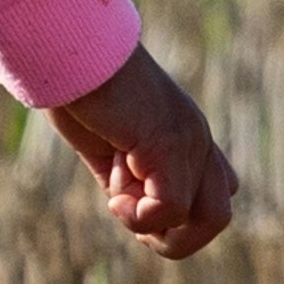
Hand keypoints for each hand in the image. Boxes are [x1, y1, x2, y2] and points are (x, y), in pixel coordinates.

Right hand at [50, 45, 238, 258]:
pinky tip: (113, 196)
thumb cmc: (75, 88)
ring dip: (160, 229)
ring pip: (211, 220)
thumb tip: (129, 205)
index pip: (219, 191)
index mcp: (186, 133)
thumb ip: (128, 172)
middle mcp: (197, 136)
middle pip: (218, 216)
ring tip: (122, 202)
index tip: (128, 199)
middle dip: (172, 236)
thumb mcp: (108, 142)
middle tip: (127, 211)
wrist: (63, 47)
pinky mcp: (169, 143)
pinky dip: (139, 217)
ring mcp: (190, 139)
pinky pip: (172, 208)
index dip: (176, 215)